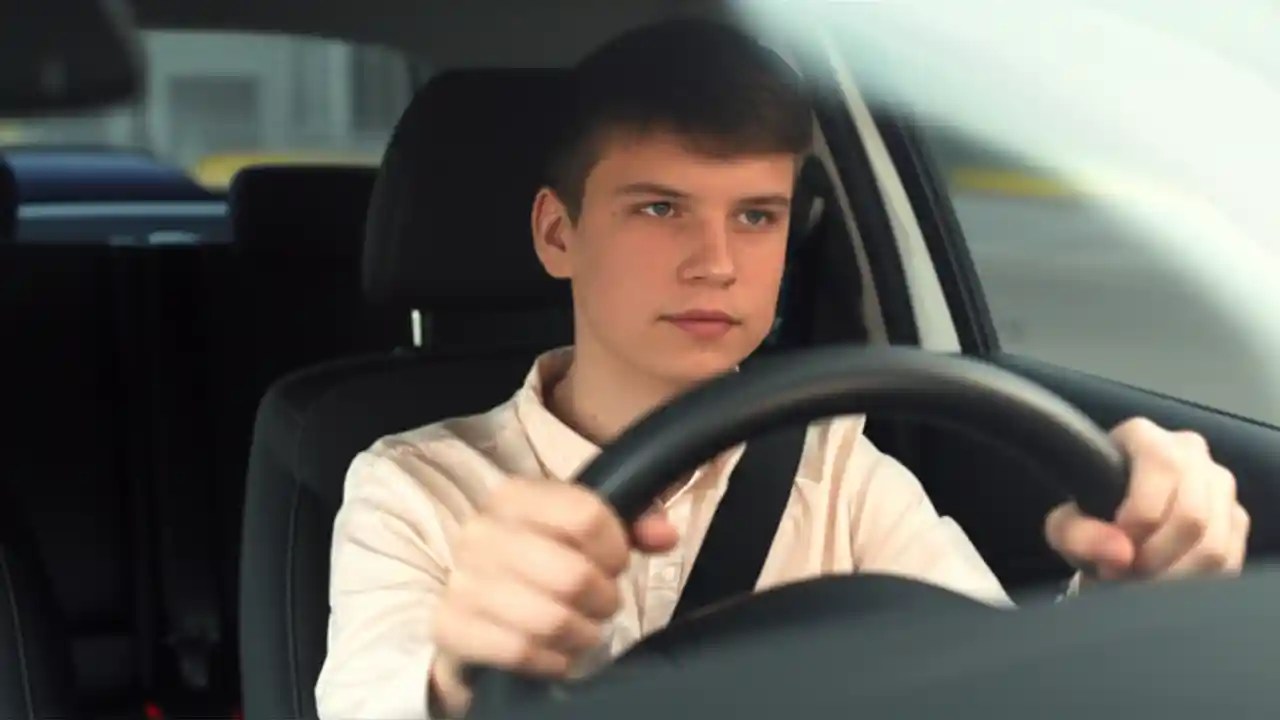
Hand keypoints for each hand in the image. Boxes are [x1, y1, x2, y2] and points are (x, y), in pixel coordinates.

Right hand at [429, 478, 677, 716]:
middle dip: (602, 598)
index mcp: (512, 497)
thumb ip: (632, 525)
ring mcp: (460, 580)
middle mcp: (480, 532)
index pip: (584, 515)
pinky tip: (559, 655)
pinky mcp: (450, 626)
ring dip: (581, 634)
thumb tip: (664, 534)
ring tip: (584, 631)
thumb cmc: (541, 563)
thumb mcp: (584, 534)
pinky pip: (519, 652)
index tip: (615, 563)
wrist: (479, 608)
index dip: (615, 548)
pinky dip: (552, 660)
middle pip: (571, 574)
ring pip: (548, 619)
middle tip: (603, 605)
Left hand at [1044, 418, 1249, 582]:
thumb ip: (1078, 534)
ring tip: (1141, 580)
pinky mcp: (1235, 518)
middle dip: (1156, 557)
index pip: (1162, 471)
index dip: (1138, 520)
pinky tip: (1165, 580)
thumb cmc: (1089, 515)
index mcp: (1143, 437)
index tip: (1114, 548)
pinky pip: (1229, 561)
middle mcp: (1189, 451)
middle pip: (1192, 516)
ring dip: (1174, 575)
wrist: (1113, 522)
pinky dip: (1195, 582)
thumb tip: (1121, 553)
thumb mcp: (1065, 525)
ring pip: (1214, 545)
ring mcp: (1218, 484)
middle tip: (1126, 574)